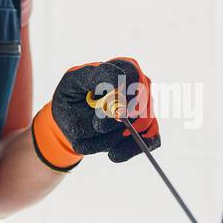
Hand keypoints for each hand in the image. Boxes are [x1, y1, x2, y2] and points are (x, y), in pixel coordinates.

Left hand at [31, 56, 160, 170]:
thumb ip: (94, 80)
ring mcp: (145, 108)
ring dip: (115, 136)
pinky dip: (130, 149)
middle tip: (97, 125)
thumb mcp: (73, 81)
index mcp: (123, 68)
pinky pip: (151, 141)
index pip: (133, 74)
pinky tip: (113, 153)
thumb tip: (119, 99)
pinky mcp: (146, 129)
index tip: (113, 106)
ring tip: (93, 137)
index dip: (126, 90)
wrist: (71, 117)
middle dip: (117, 119)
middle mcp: (139, 86)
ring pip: (143, 125)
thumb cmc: (74, 94)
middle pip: (142, 103)